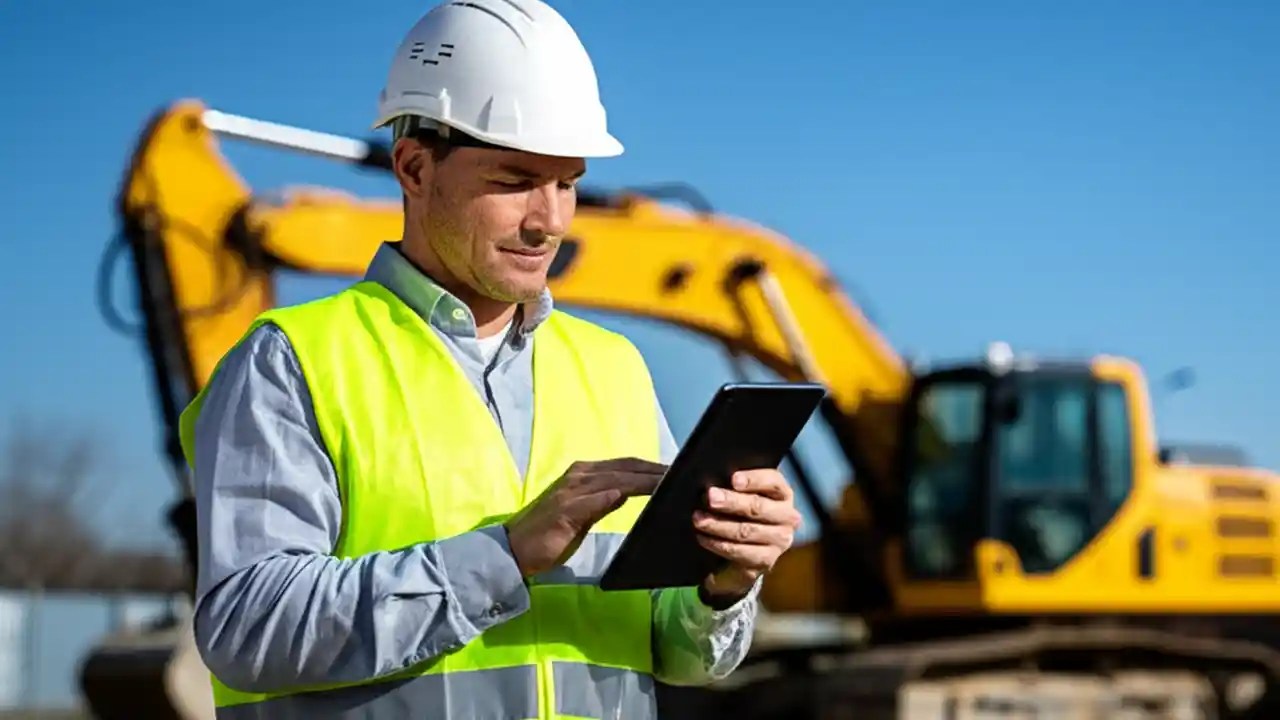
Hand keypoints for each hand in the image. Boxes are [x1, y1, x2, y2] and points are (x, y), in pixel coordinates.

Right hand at [505, 458, 665, 577]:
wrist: (514, 549)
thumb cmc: (549, 535)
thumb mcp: (582, 513)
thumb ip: (604, 501)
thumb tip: (629, 492)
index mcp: (584, 474)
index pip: (626, 465)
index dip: (652, 467)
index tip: (678, 471)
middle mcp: (579, 475)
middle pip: (627, 467)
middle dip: (657, 470)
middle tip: (686, 474)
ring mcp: (573, 490)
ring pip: (618, 478)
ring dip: (646, 479)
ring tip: (671, 482)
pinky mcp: (568, 509)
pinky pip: (598, 498)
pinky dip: (619, 493)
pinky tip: (637, 493)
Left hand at [693, 469, 801, 602]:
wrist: (743, 552)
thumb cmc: (740, 513)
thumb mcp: (741, 496)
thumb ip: (734, 487)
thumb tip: (714, 486)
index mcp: (783, 494)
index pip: (773, 482)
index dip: (753, 479)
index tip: (733, 479)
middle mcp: (787, 517)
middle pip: (758, 507)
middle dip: (731, 502)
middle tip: (710, 498)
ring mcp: (779, 541)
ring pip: (746, 531)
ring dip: (719, 525)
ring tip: (698, 519)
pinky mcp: (766, 561)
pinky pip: (740, 552)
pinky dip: (718, 544)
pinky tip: (703, 537)